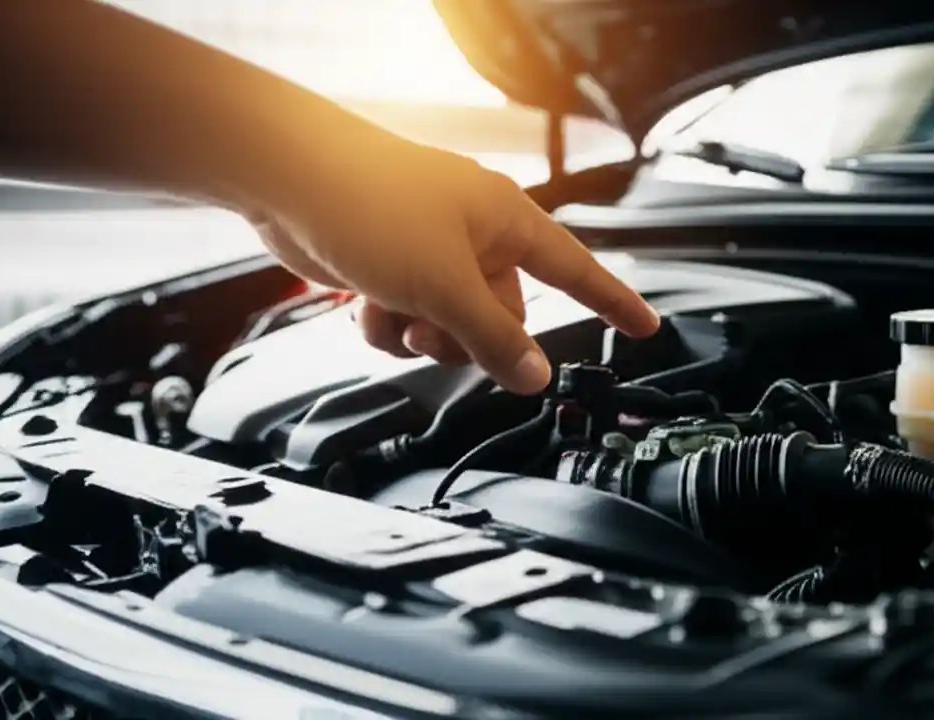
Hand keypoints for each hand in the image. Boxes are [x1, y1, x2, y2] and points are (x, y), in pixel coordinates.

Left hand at [249, 136, 659, 394]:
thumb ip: (493, 339)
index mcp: (506, 222)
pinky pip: (409, 314)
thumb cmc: (369, 204)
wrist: (286, 177)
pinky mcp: (390, 259)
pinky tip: (364, 305)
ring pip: (450, 321)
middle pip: (503, 315)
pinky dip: (388, 322)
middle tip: (435, 331)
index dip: (614, 302)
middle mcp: (474, 233)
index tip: (647, 327)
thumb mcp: (443, 287)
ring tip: (392, 313)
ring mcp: (430, 246)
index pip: (577, 271)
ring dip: (420, 333)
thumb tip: (534, 377)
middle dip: (467, 336)